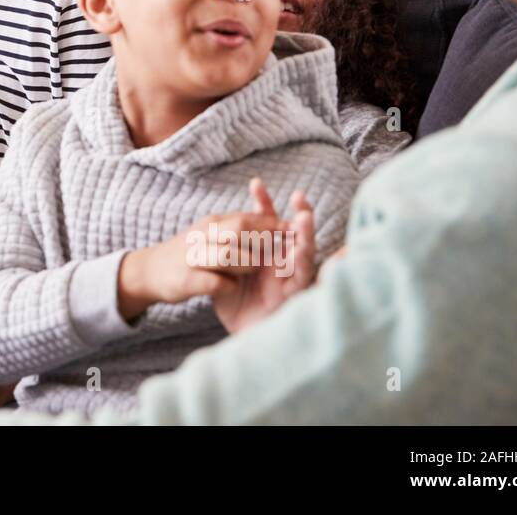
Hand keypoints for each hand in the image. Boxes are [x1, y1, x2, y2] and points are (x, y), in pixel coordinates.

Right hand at [116, 208, 287, 319]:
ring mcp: (194, 257)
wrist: (150, 271)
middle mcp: (203, 235)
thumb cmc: (190, 252)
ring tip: (252, 271)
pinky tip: (231, 289)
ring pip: (229, 255)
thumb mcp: (211, 232)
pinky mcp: (187, 280)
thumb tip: (275, 222)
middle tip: (278, 254)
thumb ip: (238, 226)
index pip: (248, 218)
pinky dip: (229, 286)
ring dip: (247, 264)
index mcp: (213, 223)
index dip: (273, 225)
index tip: (294, 234)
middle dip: (265, 241)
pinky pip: (217, 282)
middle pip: (241, 230)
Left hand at [211, 179, 316, 333]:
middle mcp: (281, 259)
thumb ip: (223, 252)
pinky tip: (303, 250)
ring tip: (304, 217)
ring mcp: (290, 276)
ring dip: (305, 234)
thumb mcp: (223, 271)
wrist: (236, 332)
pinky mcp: (294, 294)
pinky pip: (302, 276)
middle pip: (293, 232)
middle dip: (297, 213)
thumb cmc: (233, 301)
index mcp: (263, 250)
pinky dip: (304, 262)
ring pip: (303, 251)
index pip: (264, 221)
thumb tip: (211, 230)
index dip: (262, 202)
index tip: (255, 183)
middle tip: (298, 196)